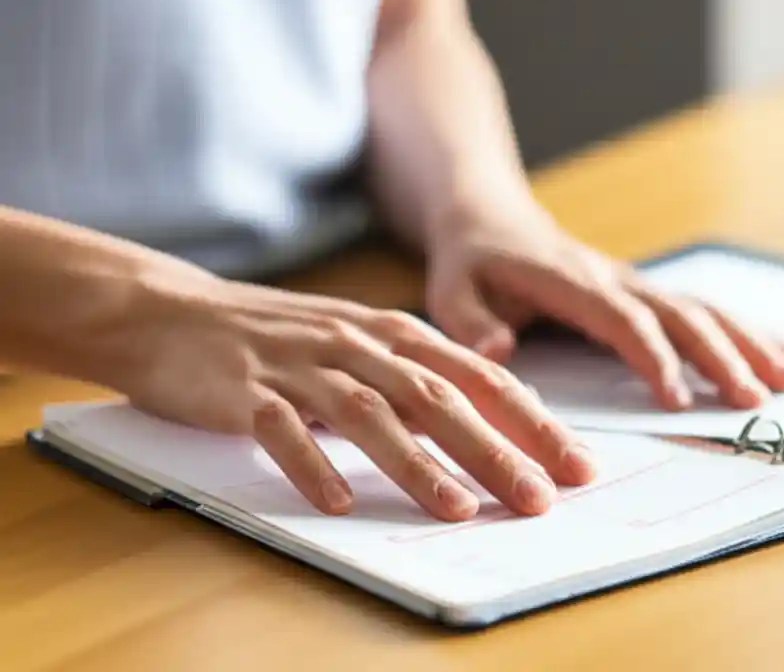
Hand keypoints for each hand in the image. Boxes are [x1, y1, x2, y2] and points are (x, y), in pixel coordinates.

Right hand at [101, 268, 595, 519]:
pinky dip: (311, 463)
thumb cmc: (279, 337)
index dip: (532, 422)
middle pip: (437, 397)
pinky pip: (281, 429)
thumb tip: (501, 415)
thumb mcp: (363, 344)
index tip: (578, 465)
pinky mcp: (243, 390)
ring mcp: (299, 364)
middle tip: (539, 498)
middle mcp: (356, 343)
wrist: (168, 312)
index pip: (480, 378)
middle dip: (495, 450)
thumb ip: (425, 375)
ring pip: (370, 413)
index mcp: (394, 333)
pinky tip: (337, 501)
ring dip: (417, 464)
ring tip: (458, 509)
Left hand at [425, 206, 783, 410]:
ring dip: (749, 341)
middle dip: (722, 355)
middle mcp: (614, 278)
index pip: (622, 319)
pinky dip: (747, 330)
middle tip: (757, 397)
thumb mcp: (451, 289)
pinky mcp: (645, 291)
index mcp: (570, 280)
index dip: (653, 357)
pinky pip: (703, 308)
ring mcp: (635, 282)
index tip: (678, 399)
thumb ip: (471, 322)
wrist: (490, 215)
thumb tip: (499, 353)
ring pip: (703, 308)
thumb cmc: (472, 259)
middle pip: (679, 313)